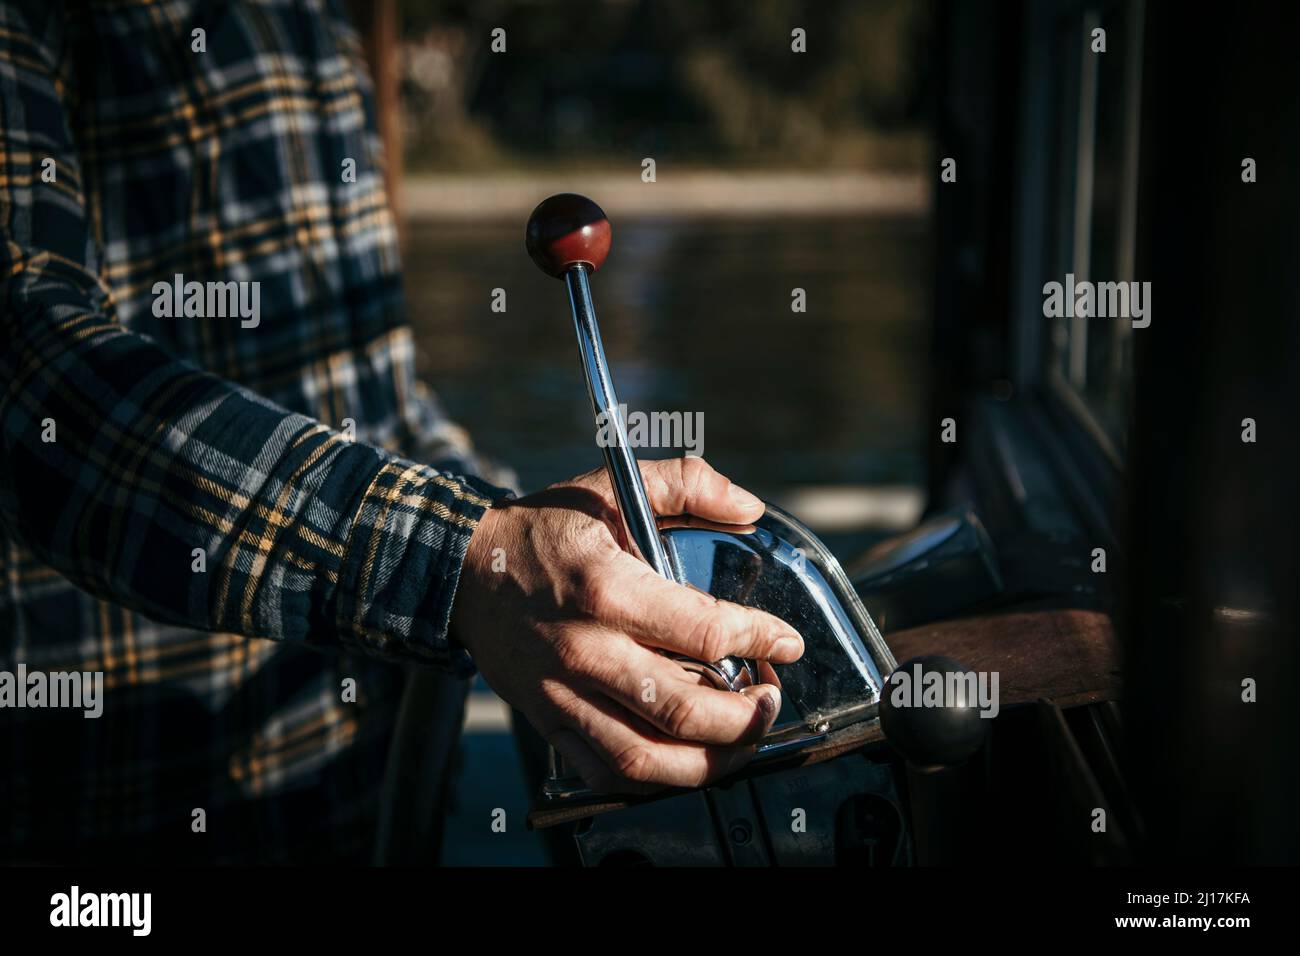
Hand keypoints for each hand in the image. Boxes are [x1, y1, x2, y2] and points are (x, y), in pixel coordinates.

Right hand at [450, 457, 803, 793]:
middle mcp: (586, 650)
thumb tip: (748, 506)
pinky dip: (655, 780)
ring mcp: (565, 694)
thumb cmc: (543, 530)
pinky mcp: (548, 721)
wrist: (463, 571)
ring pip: (649, 759)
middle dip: (747, 716)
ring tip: (740, 738)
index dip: (761, 640)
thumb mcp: (611, 488)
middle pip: (684, 710)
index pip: (704, 632)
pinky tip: (685, 759)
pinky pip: (606, 773)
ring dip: (711, 760)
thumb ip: (686, 484)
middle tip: (769, 699)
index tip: (786, 642)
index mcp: (608, 590)